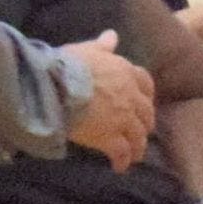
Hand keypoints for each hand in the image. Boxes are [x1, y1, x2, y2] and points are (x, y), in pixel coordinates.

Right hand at [60, 30, 157, 168]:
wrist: (56, 87)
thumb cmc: (65, 65)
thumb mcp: (85, 50)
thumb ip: (101, 46)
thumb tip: (112, 35)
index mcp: (124, 71)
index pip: (145, 83)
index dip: (146, 95)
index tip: (143, 103)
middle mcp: (130, 95)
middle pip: (146, 113)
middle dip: (145, 124)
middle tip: (140, 133)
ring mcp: (123, 118)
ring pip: (138, 136)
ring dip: (137, 147)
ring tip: (133, 156)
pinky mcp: (111, 138)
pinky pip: (122, 153)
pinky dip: (122, 161)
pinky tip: (118, 167)